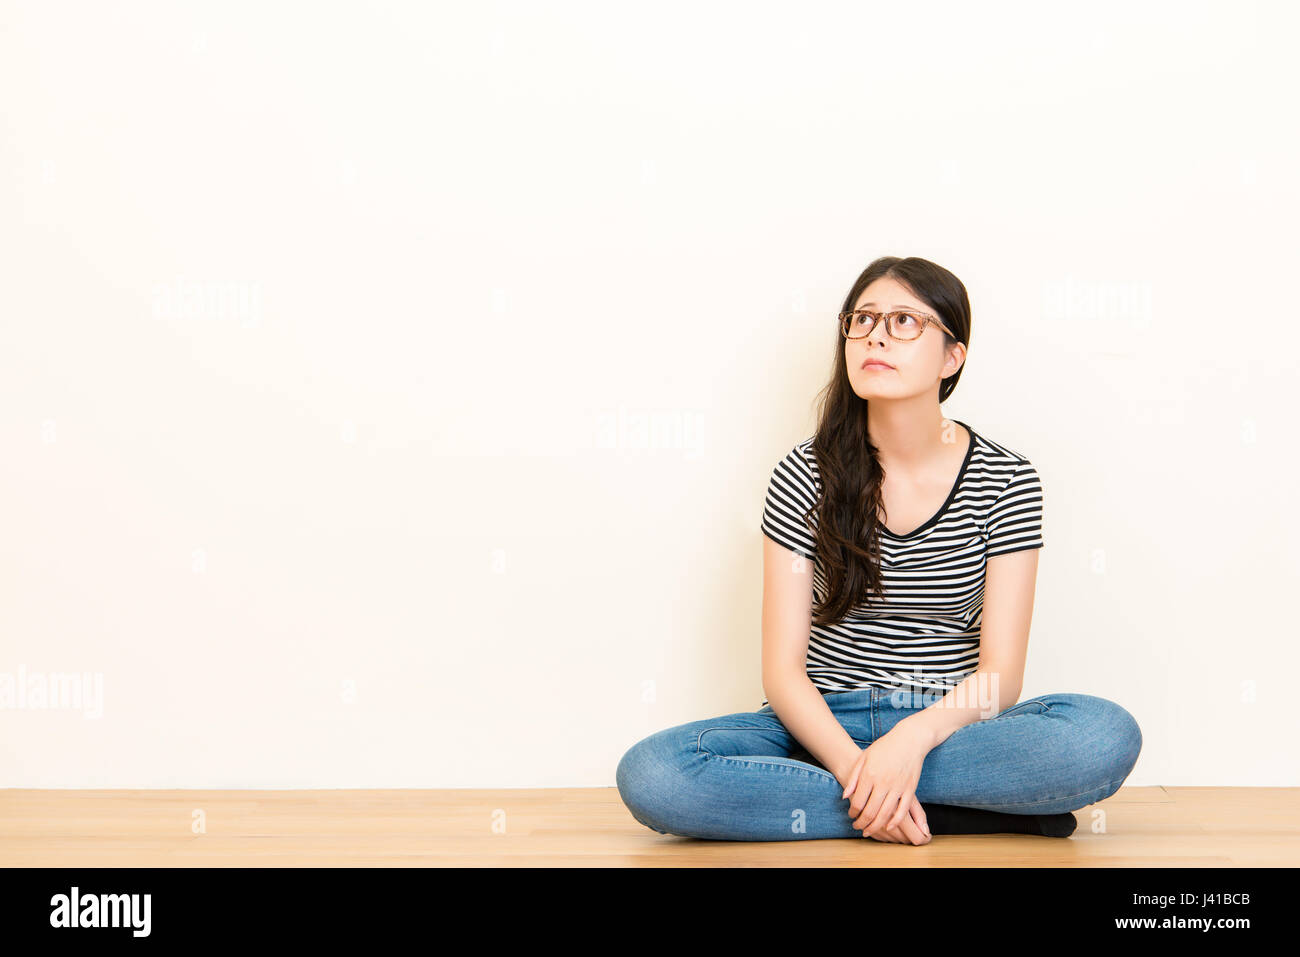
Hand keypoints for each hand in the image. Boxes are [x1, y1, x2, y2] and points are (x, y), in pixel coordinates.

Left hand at [840, 722, 933, 843]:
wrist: (909, 740)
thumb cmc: (884, 747)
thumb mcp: (864, 757)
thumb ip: (854, 777)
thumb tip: (845, 796)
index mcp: (869, 774)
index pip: (858, 802)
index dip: (853, 812)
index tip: (851, 815)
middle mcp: (883, 783)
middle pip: (870, 812)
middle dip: (861, 823)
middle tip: (857, 827)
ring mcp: (898, 787)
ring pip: (885, 815)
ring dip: (875, 827)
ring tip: (868, 831)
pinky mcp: (910, 790)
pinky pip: (903, 811)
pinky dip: (895, 822)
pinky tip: (888, 828)